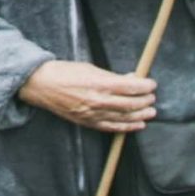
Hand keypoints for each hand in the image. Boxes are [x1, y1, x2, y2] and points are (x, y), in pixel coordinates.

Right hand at [20, 60, 157, 132]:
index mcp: (99, 83)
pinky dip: (126, 127)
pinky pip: (111, 127)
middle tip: (152, 98)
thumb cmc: (65, 72)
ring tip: (151, 112)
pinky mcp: (87, 122)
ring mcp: (92, 114)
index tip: (152, 84)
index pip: (130, 87)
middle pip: (130, 104)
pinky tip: (137, 125)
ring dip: (140, 115)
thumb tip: (132, 78)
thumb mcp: (90, 67)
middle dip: (145, 101)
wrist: (42, 85)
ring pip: (123, 118)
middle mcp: (98, 101)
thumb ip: (112, 76)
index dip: (145, 86)